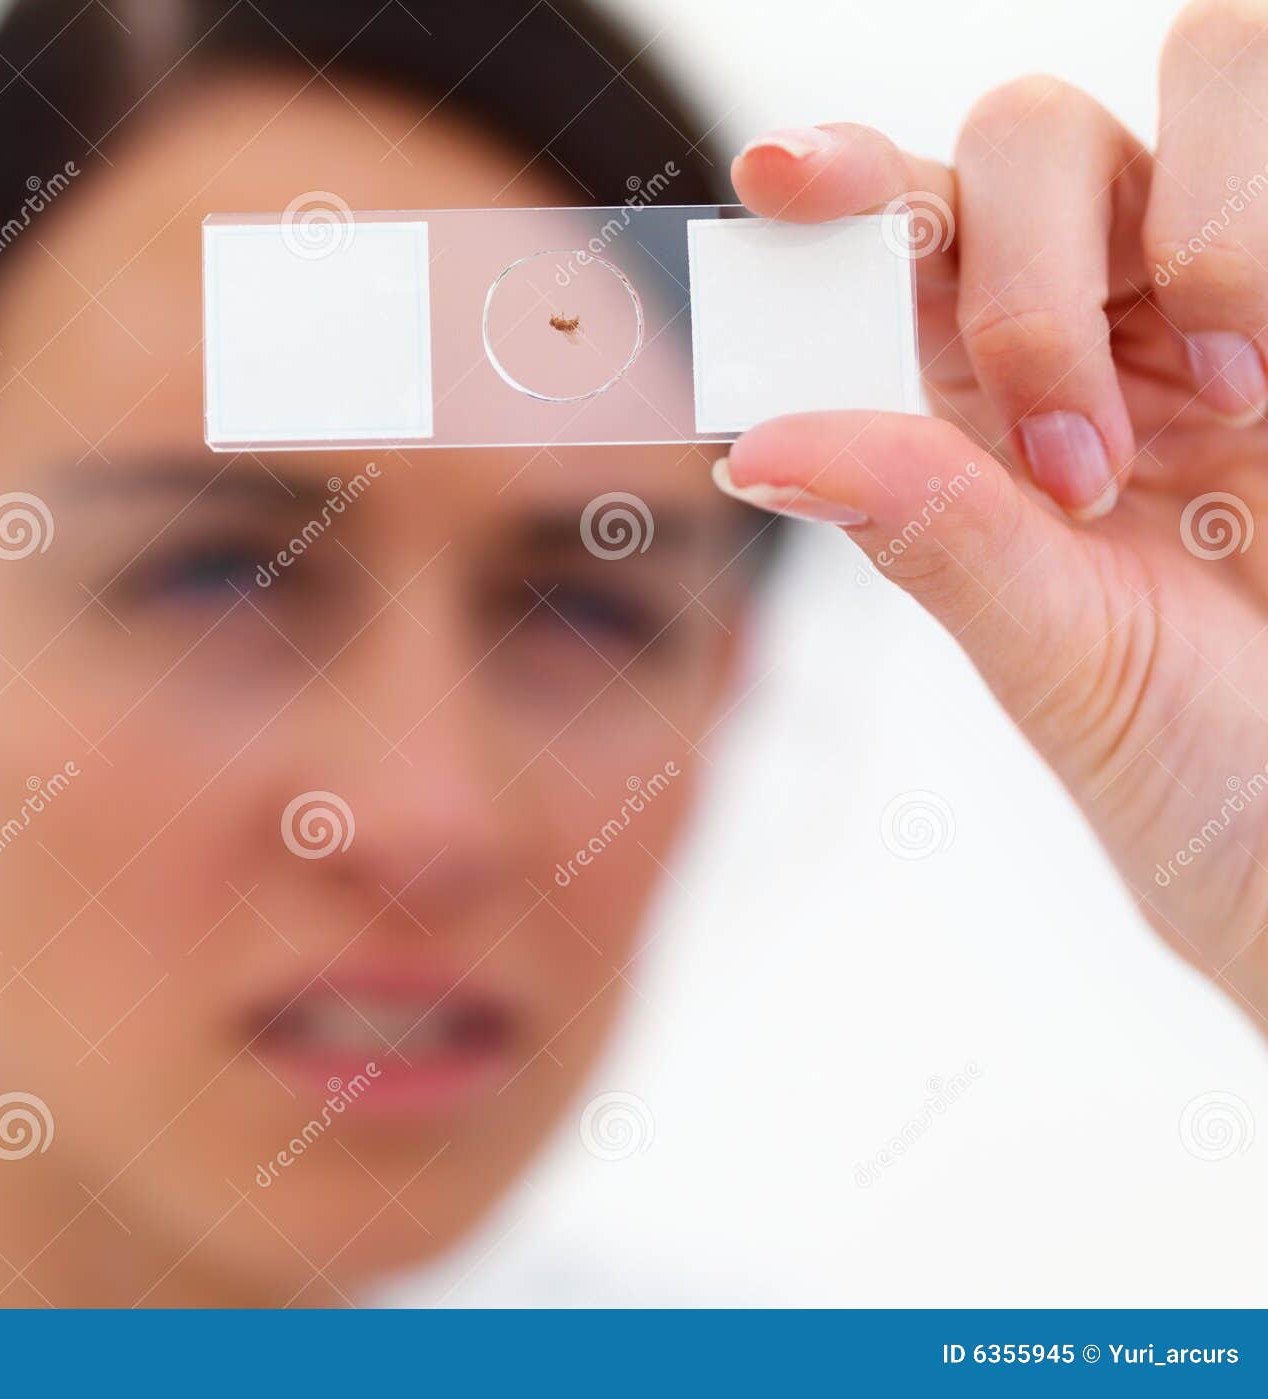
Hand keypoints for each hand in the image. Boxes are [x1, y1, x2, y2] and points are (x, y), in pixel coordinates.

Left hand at [720, 0, 1267, 1032]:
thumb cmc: (1197, 759)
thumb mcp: (1053, 652)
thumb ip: (926, 531)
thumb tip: (757, 444)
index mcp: (994, 405)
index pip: (903, 241)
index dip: (839, 182)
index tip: (776, 172)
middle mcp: (1111, 324)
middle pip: (1027, 143)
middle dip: (1027, 274)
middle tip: (1070, 456)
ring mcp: (1242, 299)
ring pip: (1198, 87)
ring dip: (1194, 231)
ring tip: (1233, 411)